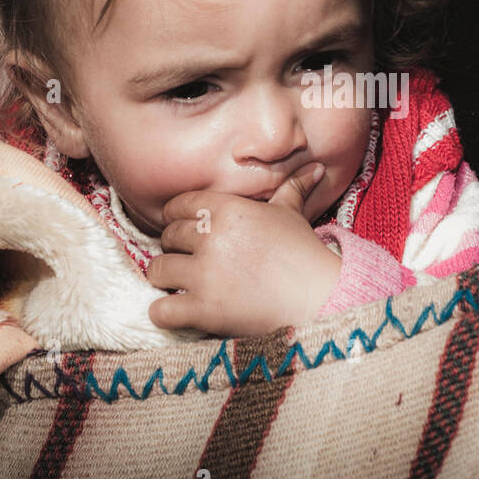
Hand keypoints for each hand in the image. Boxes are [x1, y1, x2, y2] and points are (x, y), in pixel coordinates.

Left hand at [146, 162, 341, 336]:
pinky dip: (163, 313)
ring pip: (157, 270)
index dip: (177, 218)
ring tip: (180, 283)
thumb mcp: (292, 214)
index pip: (177, 206)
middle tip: (190, 258)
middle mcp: (212, 239)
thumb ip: (292, 187)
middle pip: (167, 237)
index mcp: (228, 210)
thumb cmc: (305, 254)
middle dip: (175, 248)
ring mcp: (205, 275)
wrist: (320, 298)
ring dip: (166, 278)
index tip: (185, 230)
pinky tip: (176, 310)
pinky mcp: (204, 310)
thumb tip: (314, 166)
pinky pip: (161, 310)